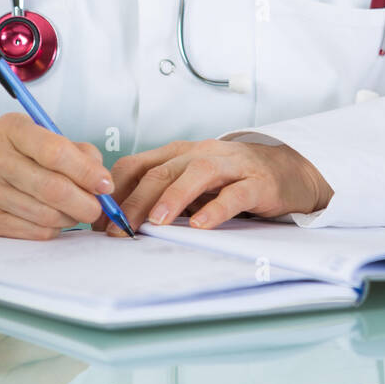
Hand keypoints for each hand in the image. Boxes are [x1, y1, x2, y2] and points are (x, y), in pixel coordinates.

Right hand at [0, 114, 113, 238]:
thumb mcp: (27, 136)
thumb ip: (68, 148)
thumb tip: (99, 172)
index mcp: (11, 129)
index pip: (56, 151)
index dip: (86, 171)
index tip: (104, 183)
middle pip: (53, 188)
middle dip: (86, 202)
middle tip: (98, 206)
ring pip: (46, 214)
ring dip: (71, 217)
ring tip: (76, 211)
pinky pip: (33, 232)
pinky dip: (53, 229)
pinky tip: (54, 220)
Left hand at [93, 138, 333, 235]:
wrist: (286, 170)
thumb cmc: (232, 179)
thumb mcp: (191, 183)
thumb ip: (162, 196)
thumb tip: (119, 223)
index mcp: (179, 154)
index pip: (137, 164)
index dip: (115, 190)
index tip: (99, 219)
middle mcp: (200, 154)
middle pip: (161, 171)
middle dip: (135, 200)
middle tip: (119, 229)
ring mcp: (229, 166)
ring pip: (196, 174)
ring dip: (172, 197)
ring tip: (156, 222)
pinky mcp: (256, 182)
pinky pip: (234, 194)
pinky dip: (216, 209)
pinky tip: (202, 225)